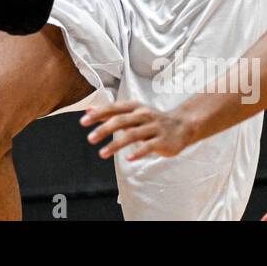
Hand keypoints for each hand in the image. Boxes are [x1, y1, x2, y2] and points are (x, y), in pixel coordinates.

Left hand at [80, 99, 196, 160]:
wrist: (183, 126)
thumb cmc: (152, 119)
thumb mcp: (132, 112)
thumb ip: (111, 113)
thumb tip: (88, 111)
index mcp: (134, 107)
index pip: (113, 108)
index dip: (98, 114)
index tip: (83, 121)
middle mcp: (143, 115)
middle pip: (121, 121)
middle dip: (104, 129)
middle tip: (89, 139)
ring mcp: (154, 128)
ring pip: (132, 135)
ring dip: (115, 144)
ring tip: (102, 153)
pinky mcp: (162, 141)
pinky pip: (148, 147)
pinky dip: (138, 152)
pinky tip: (128, 158)